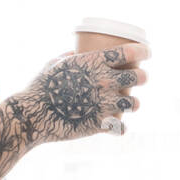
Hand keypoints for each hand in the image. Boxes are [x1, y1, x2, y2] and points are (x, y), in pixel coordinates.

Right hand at [11, 43, 150, 143]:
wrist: (32, 114)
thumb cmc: (40, 86)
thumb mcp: (54, 64)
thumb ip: (69, 56)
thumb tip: (77, 52)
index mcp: (95, 62)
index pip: (130, 51)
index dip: (143, 50)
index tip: (147, 52)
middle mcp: (105, 81)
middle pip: (139, 77)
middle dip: (142, 76)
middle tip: (140, 78)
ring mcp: (105, 104)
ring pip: (135, 103)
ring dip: (134, 103)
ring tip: (131, 104)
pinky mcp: (100, 124)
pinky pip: (121, 127)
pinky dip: (120, 128)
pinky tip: (118, 127)